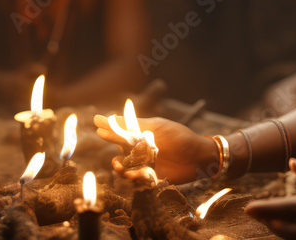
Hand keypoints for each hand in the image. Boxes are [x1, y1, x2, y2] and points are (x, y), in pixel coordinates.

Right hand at [93, 115, 216, 183]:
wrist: (199, 157)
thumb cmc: (180, 138)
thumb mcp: (156, 128)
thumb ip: (133, 125)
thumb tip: (110, 116)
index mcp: (143, 134)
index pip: (122, 132)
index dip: (110, 129)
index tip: (96, 124)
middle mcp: (142, 149)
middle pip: (120, 150)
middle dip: (114, 150)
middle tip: (109, 146)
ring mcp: (146, 163)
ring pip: (125, 167)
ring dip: (121, 167)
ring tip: (120, 166)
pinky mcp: (151, 177)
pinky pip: (136, 179)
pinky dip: (133, 177)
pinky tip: (133, 174)